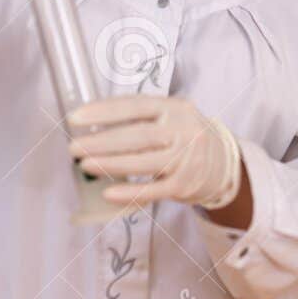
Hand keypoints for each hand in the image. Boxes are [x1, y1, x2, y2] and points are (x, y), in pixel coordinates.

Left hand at [67, 96, 242, 210]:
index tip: (75, 118)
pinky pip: (153, 190)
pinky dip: (129, 193)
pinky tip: (108, 192)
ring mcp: (185, 159)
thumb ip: (141, 117)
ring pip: (143, 163)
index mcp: (174, 108)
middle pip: (137, 136)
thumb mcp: (171, 115)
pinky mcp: (184, 185)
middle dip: (101, 142)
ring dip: (110, 164)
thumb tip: (92, 124)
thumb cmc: (184, 135)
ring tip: (85, 165)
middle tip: (74, 147)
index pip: (135, 106)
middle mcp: (182, 131)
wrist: (223, 162)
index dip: (104, 111)